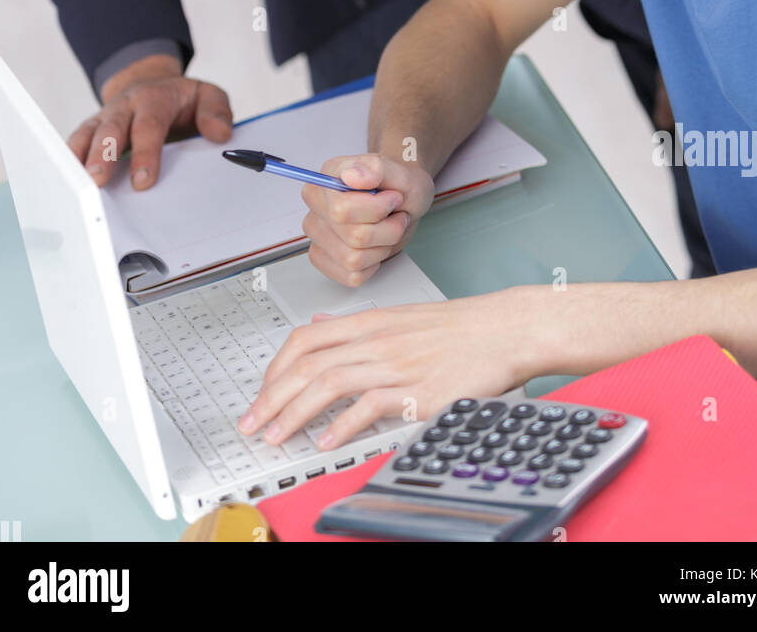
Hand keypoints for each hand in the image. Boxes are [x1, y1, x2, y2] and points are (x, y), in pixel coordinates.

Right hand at [67, 54, 232, 188]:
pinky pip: (76, 141)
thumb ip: (216, 111)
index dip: (145, 153)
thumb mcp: (207, 95)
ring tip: (78, 184)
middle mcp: (126, 106)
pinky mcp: (91, 129)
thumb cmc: (180, 99)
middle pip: (112, 129)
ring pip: (89, 135)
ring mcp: (105, 117)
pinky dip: (69, 158)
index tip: (143, 180)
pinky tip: (65, 180)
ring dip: (81, 159)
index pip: (149, 125)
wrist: (151, 83)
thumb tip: (220, 134)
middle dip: (104, 155)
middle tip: (98, 180)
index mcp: (155, 98)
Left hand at [237, 287, 541, 449]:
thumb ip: (356, 325)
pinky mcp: (416, 389)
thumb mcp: (400, 315)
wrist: (505, 328)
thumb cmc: (460, 327)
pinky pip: (369, 405)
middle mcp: (376, 340)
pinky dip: (343, 424)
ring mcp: (394, 363)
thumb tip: (321, 324)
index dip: (276, 367)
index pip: (305, 338)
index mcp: (370, 322)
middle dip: (271, 396)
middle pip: (307, 363)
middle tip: (252, 423)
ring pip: (328, 382)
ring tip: (276, 436)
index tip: (261, 393)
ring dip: (295, 412)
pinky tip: (327, 441)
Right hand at [300, 153, 435, 286]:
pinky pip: (351, 276)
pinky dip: (373, 264)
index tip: (392, 198)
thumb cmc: (397, 186)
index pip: (341, 210)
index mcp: (325, 182)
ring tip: (387, 229)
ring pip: (353, 259)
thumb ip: (375, 169)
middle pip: (353, 237)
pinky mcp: (324, 259)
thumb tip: (351, 175)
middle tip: (394, 214)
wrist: (403, 202)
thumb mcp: (397, 171)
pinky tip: (375, 246)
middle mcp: (315, 209)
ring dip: (382, 246)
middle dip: (386, 229)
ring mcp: (317, 237)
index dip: (376, 209)